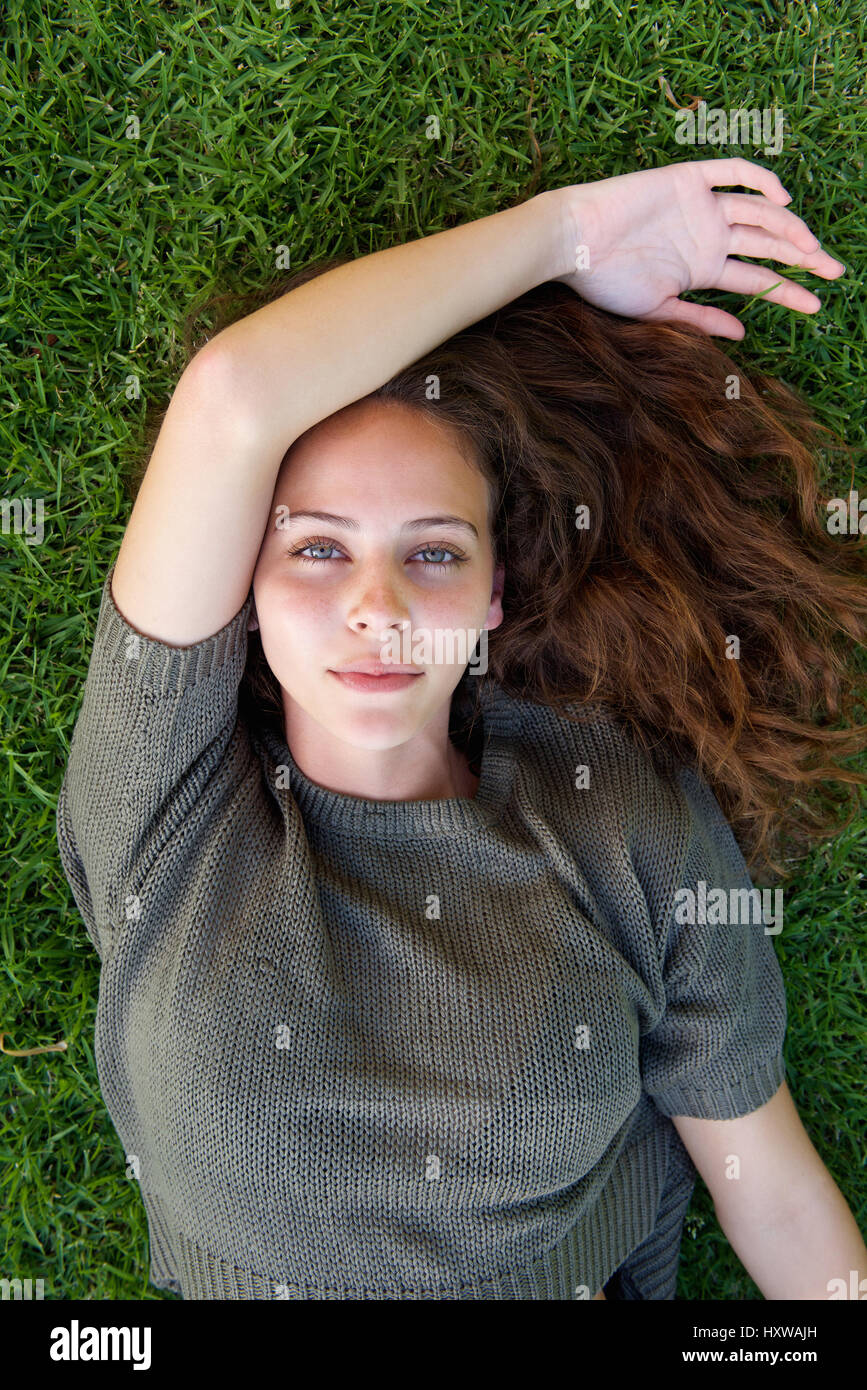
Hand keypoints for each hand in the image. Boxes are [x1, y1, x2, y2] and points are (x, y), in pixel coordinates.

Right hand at [554, 157, 845, 338]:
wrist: (572, 241)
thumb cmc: (604, 280)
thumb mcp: (656, 309)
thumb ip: (699, 319)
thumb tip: (742, 332)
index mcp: (702, 268)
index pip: (755, 279)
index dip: (788, 292)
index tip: (817, 307)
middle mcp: (708, 235)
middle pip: (767, 243)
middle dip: (802, 257)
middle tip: (834, 271)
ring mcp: (701, 207)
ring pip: (759, 212)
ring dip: (789, 226)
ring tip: (812, 247)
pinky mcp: (688, 179)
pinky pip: (731, 172)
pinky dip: (759, 179)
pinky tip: (782, 196)